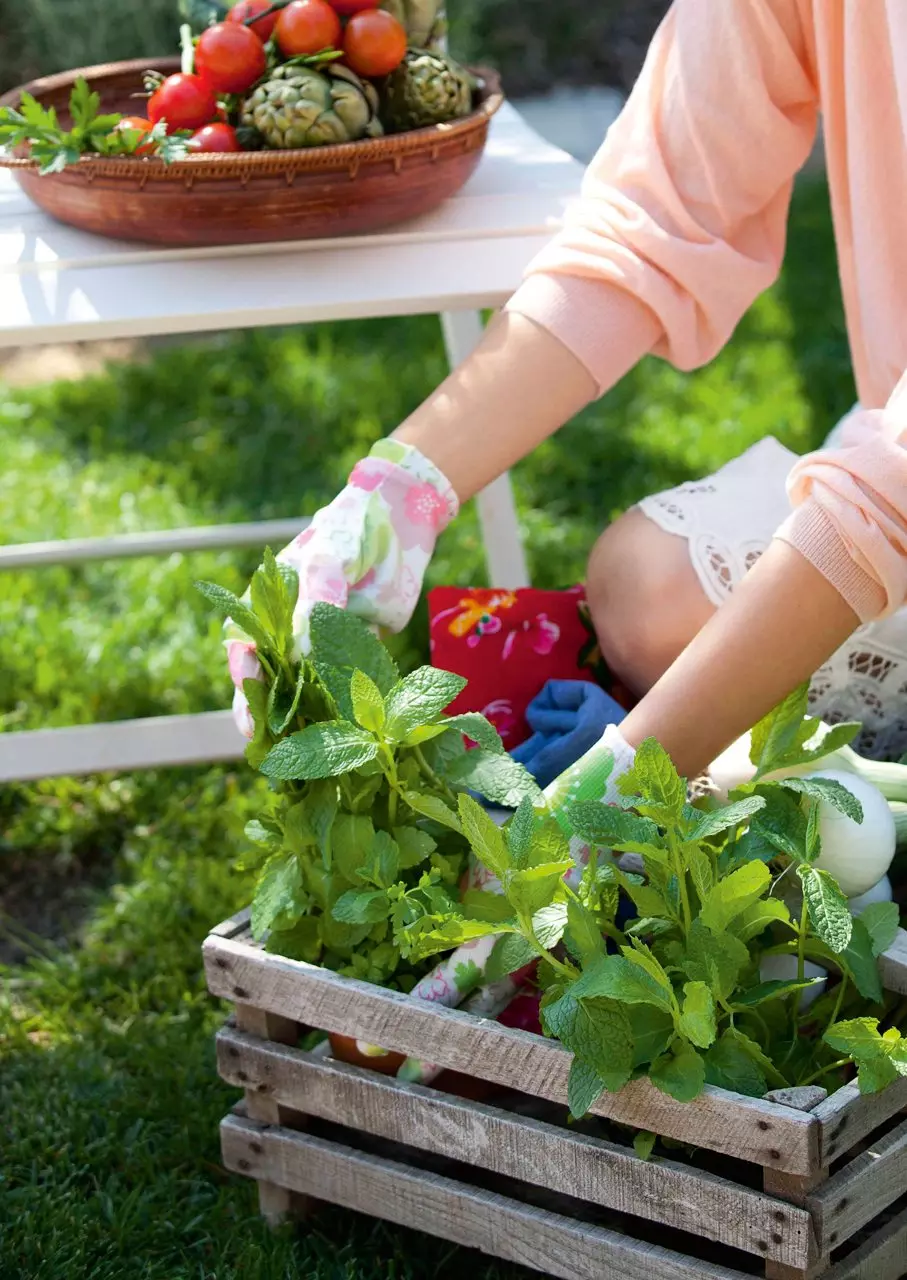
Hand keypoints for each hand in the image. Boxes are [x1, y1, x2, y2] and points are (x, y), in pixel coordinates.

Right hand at [225, 439, 457, 735]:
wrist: (403, 524)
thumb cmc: (352, 533)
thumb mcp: (328, 558)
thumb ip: (314, 600)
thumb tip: (298, 651)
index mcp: (269, 607)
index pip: (246, 650)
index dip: (245, 681)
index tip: (251, 708)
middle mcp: (290, 633)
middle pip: (271, 681)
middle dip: (267, 713)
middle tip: (264, 746)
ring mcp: (322, 647)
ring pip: (305, 691)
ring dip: (303, 720)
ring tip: (299, 755)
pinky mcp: (356, 656)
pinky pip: (344, 689)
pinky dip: (341, 712)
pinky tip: (344, 737)